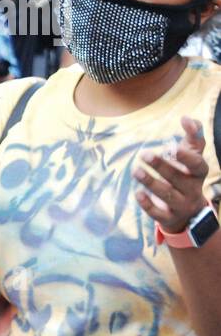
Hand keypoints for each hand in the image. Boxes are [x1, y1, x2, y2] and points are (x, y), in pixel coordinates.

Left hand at [134, 116, 211, 233]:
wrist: (188, 211)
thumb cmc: (187, 175)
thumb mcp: (192, 156)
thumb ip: (193, 136)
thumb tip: (186, 118)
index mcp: (198, 173)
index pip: (197, 165)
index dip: (186, 157)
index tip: (173, 147)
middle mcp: (192, 189)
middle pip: (178, 178)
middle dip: (162, 167)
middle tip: (145, 154)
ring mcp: (181, 205)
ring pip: (167, 195)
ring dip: (151, 183)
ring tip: (136, 171)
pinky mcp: (168, 217)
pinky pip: (158, 213)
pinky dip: (147, 204)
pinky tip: (137, 193)